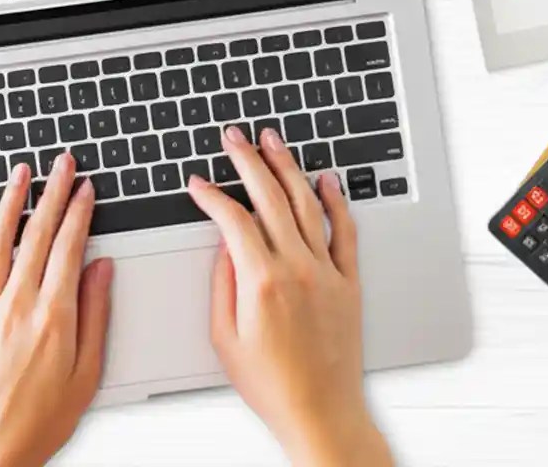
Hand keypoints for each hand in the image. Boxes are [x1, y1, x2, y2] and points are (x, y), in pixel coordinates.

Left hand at [0, 155, 113, 466]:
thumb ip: (96, 314)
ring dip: (11, 202)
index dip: (80, 211)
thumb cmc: (42, 419)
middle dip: (52, 192)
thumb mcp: (88, 371)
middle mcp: (17, 304)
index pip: (69, 246)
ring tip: (21, 173)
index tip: (87, 187)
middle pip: (37, 234)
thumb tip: (102, 268)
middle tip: (62, 164)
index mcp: (54, 315)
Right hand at [189, 127, 391, 466]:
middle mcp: (297, 267)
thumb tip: (223, 246)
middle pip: (270, 197)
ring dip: (288, 166)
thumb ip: (221, 284)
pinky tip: (325, 179)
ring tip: (273, 141)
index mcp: (262, 280)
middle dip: (248, 160)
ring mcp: (326, 271)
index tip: (199, 183)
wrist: (320, 411)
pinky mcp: (348, 281)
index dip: (212, 195)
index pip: (233, 219)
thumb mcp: (224, 337)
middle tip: (234, 137)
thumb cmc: (270, 384)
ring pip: (307, 203)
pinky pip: (344, 230)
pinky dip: (335, 200)